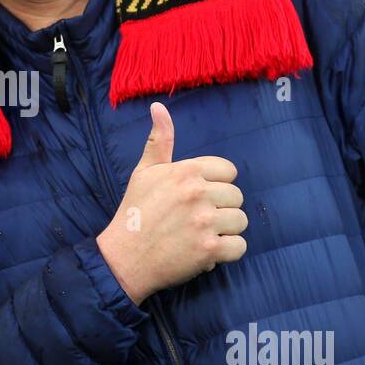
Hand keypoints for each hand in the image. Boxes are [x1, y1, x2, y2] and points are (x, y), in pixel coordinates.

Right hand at [95, 102, 247, 304]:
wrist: (124, 257)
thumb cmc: (134, 212)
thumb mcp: (144, 171)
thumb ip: (160, 140)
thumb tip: (158, 107)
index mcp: (186, 171)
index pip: (228, 171)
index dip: (216, 184)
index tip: (198, 197)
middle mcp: (198, 194)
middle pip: (236, 196)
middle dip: (221, 208)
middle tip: (197, 218)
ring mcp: (205, 222)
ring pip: (240, 221)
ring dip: (225, 230)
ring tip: (202, 234)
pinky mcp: (209, 250)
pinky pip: (239, 246)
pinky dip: (228, 252)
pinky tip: (209, 250)